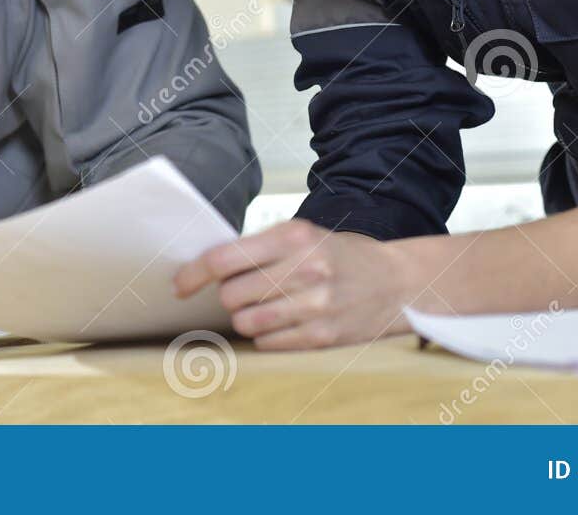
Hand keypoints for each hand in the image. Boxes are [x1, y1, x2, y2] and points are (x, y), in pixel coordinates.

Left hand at [173, 220, 414, 348]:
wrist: (398, 282)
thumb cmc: (342, 256)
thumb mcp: (305, 235)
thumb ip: (261, 247)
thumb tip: (210, 267)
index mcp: (294, 236)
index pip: (225, 258)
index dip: (194, 274)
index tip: (180, 285)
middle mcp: (304, 269)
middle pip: (232, 294)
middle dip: (229, 296)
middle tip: (246, 290)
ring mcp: (315, 305)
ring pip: (246, 322)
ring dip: (246, 317)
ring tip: (268, 306)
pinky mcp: (323, 336)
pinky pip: (268, 342)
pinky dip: (266, 335)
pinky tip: (284, 322)